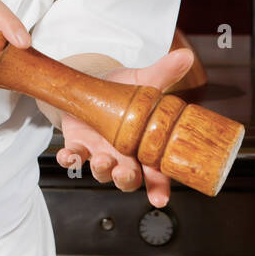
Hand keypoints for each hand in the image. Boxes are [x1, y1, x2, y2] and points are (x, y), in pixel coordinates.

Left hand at [56, 47, 193, 207]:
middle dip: (127, 180)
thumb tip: (186, 57)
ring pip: (102, 171)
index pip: (156, 174)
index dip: (159, 188)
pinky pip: (72, 158)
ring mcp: (100, 153)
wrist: (95, 85)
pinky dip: (69, 159)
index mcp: (145, 147)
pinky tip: (68, 155)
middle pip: (129, 179)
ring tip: (102, 159)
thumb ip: (164, 73)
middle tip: (126, 174)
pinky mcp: (78, 145)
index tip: (160, 198)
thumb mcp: (145, 81)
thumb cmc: (125, 92)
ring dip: (102, 169)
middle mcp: (124, 156)